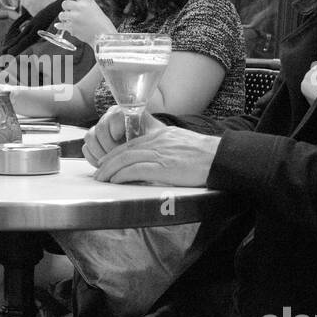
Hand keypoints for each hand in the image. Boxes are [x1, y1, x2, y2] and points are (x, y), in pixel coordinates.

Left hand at [56, 0, 116, 44]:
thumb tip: (73, 2)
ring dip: (64, 17)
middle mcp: (80, 7)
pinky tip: (60, 25)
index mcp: (87, 0)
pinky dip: (60, 26)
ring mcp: (75, 17)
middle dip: (66, 7)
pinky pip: (61, 25)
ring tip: (69, 20)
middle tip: (70, 11)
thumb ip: (84, 4)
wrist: (104, 36)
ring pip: (61, 14)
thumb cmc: (102, 24)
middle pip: (64, 3)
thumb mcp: (95, 8)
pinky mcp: (71, 27)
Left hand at [88, 110, 220, 186]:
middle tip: (98, 173)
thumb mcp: (179, 143)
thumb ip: (163, 146)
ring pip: (127, 159)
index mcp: (159, 136)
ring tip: (102, 179)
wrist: (219, 157)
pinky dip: (123, 175)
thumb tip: (152, 159)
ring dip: (110, 170)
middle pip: (124, 150)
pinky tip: (115, 180)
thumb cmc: (203, 154)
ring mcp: (160, 154)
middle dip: (107, 162)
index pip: (130, 143)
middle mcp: (157, 142)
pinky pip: (137, 169)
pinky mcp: (164, 167)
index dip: (114, 153)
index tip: (105, 162)